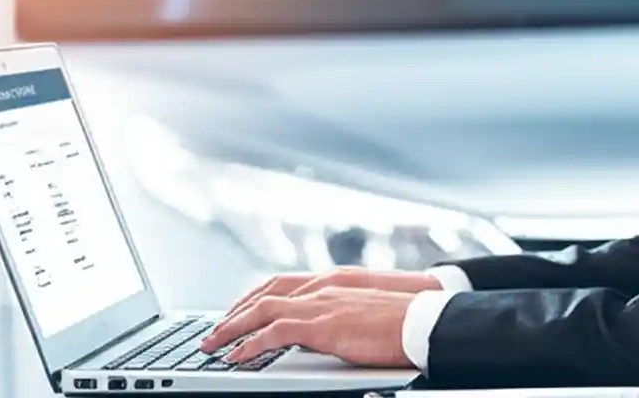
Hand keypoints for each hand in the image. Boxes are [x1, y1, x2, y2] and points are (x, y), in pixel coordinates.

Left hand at [200, 287, 415, 367]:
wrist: (425, 320)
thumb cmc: (404, 321)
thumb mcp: (362, 313)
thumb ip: (335, 317)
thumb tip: (314, 334)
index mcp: (332, 281)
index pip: (279, 284)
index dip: (252, 300)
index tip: (235, 315)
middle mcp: (322, 286)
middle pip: (264, 293)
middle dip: (234, 314)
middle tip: (213, 333)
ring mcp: (321, 304)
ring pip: (261, 309)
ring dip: (231, 328)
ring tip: (213, 346)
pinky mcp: (322, 325)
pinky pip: (273, 332)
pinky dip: (250, 344)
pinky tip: (237, 357)